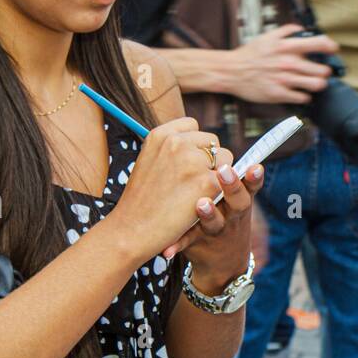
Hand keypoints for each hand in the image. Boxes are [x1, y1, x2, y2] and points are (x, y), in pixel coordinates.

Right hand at [109, 117, 235, 258]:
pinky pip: (226, 182)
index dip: (194, 146)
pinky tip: (201, 205)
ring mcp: (193, 161)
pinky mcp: (207, 182)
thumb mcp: (149, 161)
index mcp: (161, 134)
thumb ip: (172, 148)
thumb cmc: (141, 201)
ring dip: (217, 177)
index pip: (193, 126)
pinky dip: (218, 194)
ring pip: (226, 161)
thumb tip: (199, 144)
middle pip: (213, 142)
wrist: (130, 231)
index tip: (186, 164)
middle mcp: (177, 142)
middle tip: (190, 184)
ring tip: (195, 194)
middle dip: (208, 161)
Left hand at [166, 160, 264, 292]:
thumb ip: (227, 174)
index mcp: (240, 199)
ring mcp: (217, 230)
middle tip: (224, 173)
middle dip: (232, 187)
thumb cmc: (225, 215)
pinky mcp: (199, 244)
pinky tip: (167, 249)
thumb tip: (210, 139)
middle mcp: (232, 214)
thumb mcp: (234, 198)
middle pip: (238, 201)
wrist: (223, 263)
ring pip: (214, 222)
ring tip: (201, 205)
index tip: (255, 166)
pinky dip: (177, 245)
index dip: (253, 176)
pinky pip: (187, 242)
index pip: (250, 184)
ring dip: (208, 214)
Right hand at [228, 23, 336, 104]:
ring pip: (316, 85)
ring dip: (318, 84)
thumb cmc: (249, 54)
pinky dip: (305, 96)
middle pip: (322, 69)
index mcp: (287, 47)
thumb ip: (286, 31)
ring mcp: (284, 80)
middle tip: (322, 71)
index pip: (318, 44)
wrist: (231, 71)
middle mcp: (288, 63)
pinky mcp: (279, 94)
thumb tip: (302, 30)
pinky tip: (300, 92)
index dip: (330, 47)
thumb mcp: (267, 36)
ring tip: (314, 83)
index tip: (333, 49)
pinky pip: (302, 98)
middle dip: (325, 71)